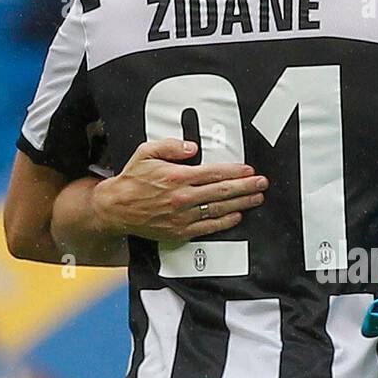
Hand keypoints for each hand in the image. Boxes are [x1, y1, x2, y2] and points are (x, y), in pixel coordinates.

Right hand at [92, 138, 268, 242]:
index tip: (249, 170)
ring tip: (256, 198)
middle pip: (222, 191)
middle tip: (261, 183)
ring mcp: (183, 216)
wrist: (116, 208)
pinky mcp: (180, 231)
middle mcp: (182, 198)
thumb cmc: (132, 180)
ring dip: (242, 204)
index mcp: (177, 177)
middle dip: (246, 186)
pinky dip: (225, 222)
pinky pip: (208, 227)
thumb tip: (192, 147)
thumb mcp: (146, 152)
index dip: (235, 172)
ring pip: (219, 210)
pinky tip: (237, 216)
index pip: (214, 173)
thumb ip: (170, 146)